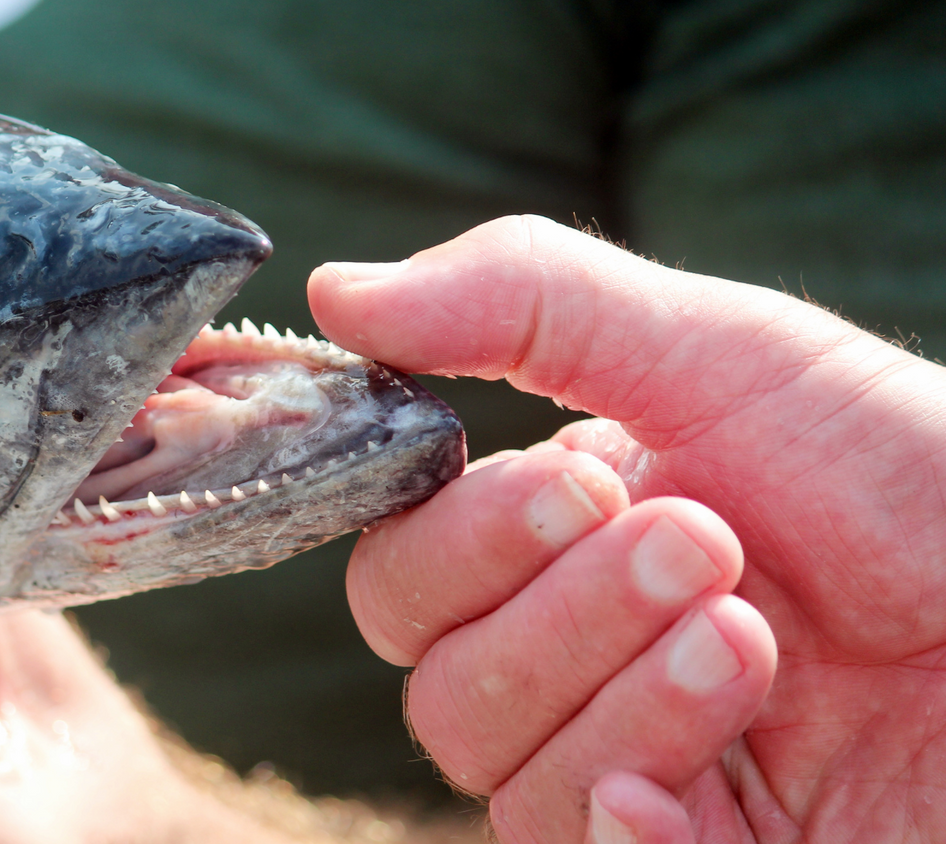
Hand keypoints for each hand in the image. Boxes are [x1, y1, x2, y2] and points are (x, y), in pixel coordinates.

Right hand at [309, 216, 945, 841]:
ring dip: (619, 700)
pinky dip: (623, 830)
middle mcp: (581, 665)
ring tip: (751, 637)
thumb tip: (336, 290)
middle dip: (556, 616)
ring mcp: (641, 770)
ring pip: (506, 778)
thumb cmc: (909, 471)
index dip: (462, 541)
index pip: (403, 575)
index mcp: (560, 549)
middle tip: (701, 546)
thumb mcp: (723, 354)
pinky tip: (695, 785)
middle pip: (441, 688)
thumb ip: (524, 303)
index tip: (582, 486)